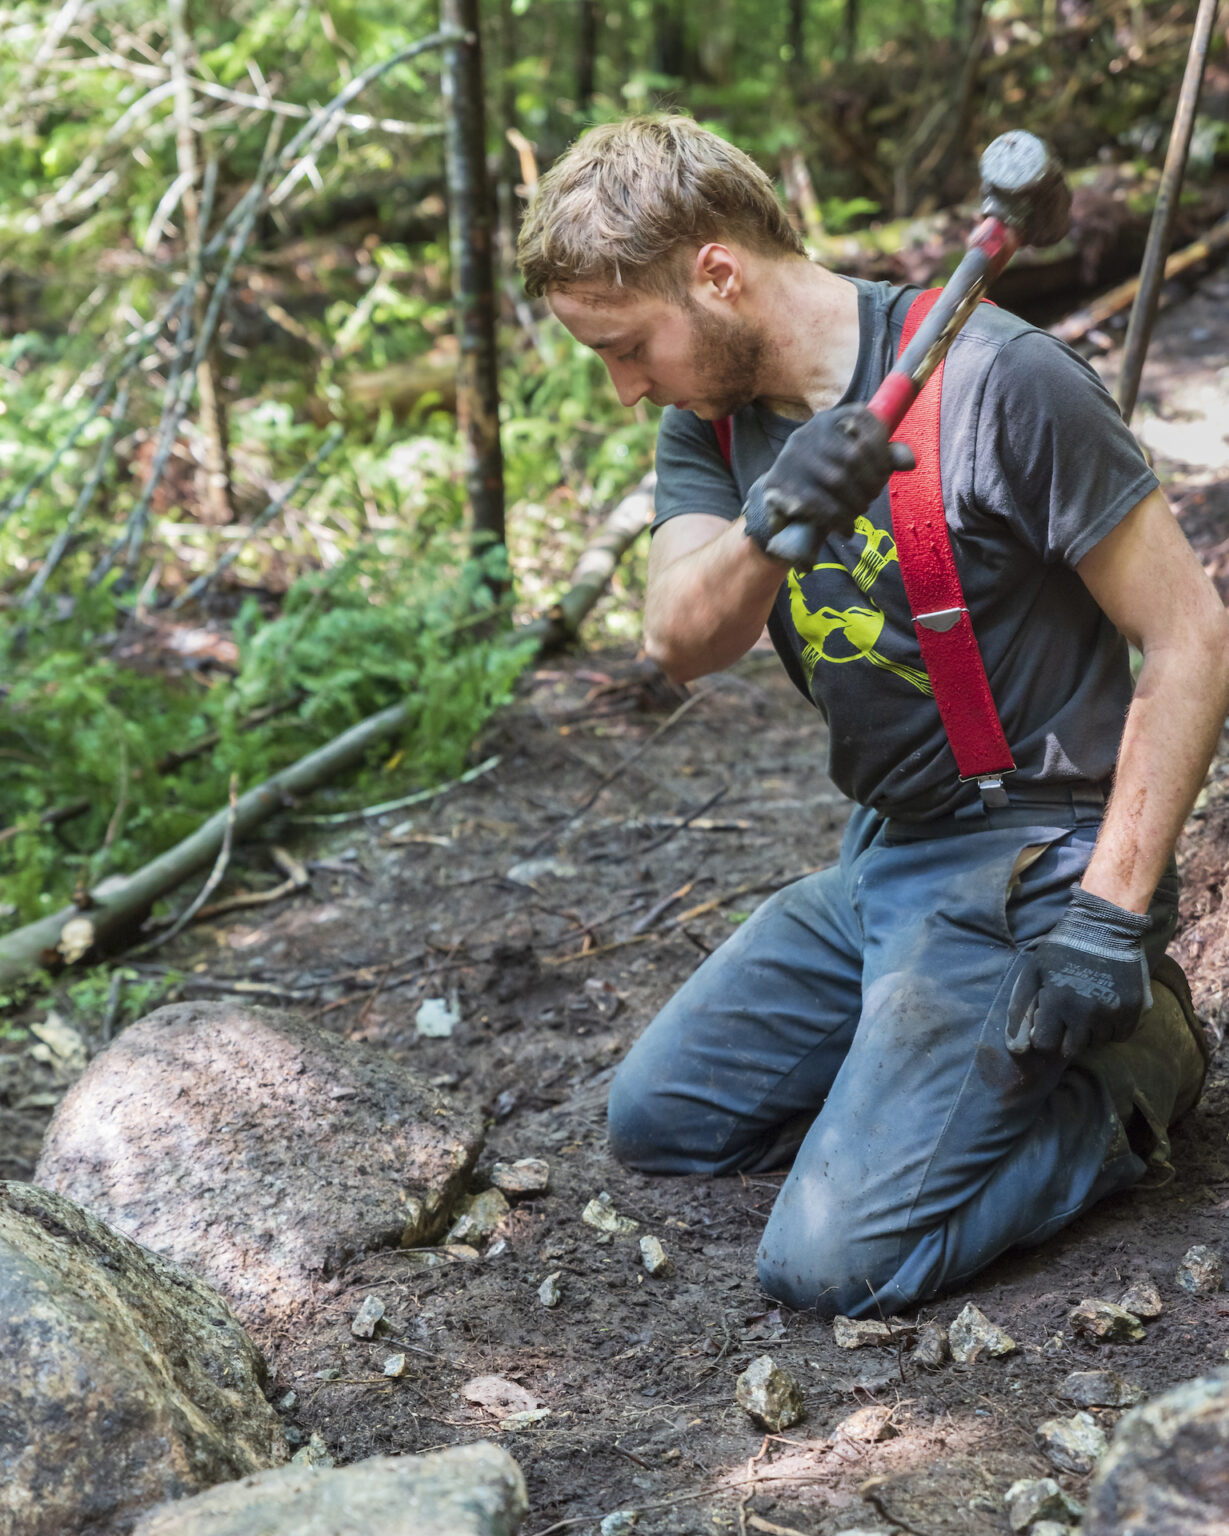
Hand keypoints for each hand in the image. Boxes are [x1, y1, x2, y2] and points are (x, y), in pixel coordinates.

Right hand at [745, 404, 914, 568]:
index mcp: (832, 419)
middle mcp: (809, 431)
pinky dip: (838, 517)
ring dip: (855, 502)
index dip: (881, 451)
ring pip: (836, 479)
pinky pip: (818, 502)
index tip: (884, 474)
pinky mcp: (780, 483)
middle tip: (872, 497)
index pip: (865, 422)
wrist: (781, 500)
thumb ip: (884, 457)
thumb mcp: (855, 464)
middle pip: (852, 455)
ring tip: (859, 511)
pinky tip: (845, 526)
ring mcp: (791, 456)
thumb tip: (910, 461)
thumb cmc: (826, 479)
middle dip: (870, 482)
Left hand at [1005, 887, 1152, 1060]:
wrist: (1105, 927)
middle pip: (1071, 1049)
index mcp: (1056, 1002)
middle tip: (1069, 1013)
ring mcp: (1112, 1012)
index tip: (1048, 1021)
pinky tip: (1106, 1007)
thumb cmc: (1062, 949)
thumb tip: (1016, 1048)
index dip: (1044, 1035)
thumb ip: (1020, 1009)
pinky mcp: (1133, 1010)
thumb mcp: (1032, 972)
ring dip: (1090, 1031)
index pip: (1045, 1044)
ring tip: (1088, 1005)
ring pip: (1097, 1042)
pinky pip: (1119, 1036)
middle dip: (1066, 1036)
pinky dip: (1112, 1028)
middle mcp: (1085, 1012)